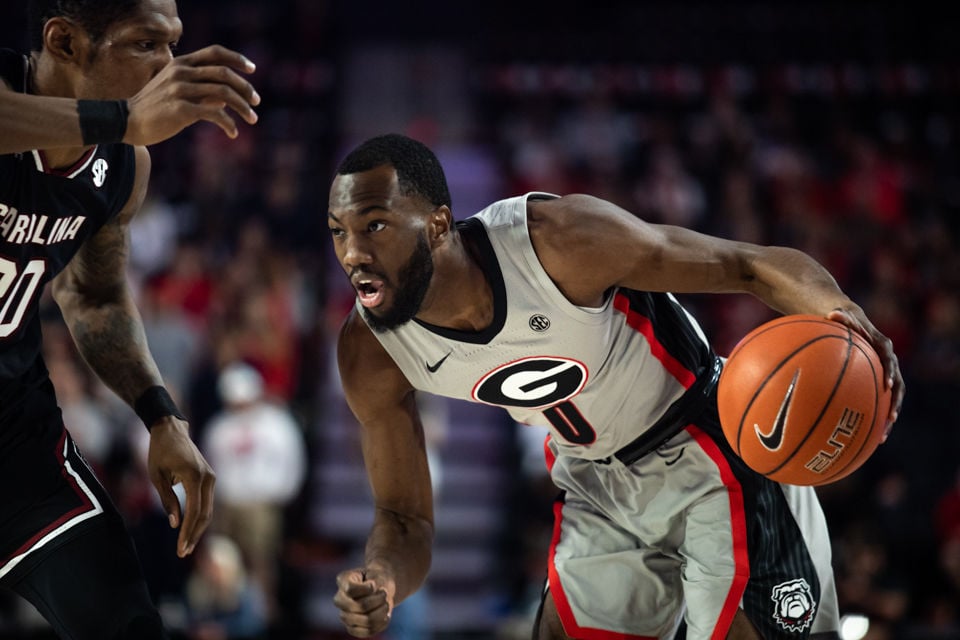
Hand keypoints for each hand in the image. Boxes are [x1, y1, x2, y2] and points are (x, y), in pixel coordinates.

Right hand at [125, 44, 259, 144]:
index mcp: (182, 63)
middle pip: (224, 74)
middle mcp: (182, 72)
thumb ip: (201, 90)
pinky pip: (214, 113)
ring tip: (252, 119)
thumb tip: (226, 96)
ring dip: (243, 107)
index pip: (215, 52)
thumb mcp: (177, 91)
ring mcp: (180, 89)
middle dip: (245, 88)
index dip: (237, 59)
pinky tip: (233, 132)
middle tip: (257, 102)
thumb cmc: (156, 107)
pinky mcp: (180, 109)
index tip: (253, 69)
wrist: (128, 121)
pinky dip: (229, 123)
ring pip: (223, 93)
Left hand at [147, 417, 215, 557]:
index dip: (188, 532)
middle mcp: (207, 478)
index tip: (180, 548)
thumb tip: (175, 524)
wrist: (172, 430)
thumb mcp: (156, 477)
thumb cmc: (159, 452)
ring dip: (198, 529)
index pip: (194, 511)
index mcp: (194, 476)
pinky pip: (207, 502)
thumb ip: (167, 500)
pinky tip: (190, 530)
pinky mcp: (210, 478)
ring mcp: (211, 478)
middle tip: (182, 553)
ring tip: (186, 546)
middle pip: (205, 514)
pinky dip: (200, 518)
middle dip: (194, 535)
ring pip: (208, 510)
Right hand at [333, 568, 395, 636]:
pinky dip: (381, 623)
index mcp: (342, 581)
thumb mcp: (378, 573)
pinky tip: (385, 615)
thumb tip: (372, 591)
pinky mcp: (353, 628)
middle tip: (385, 594)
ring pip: (366, 620)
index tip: (374, 584)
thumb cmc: (378, 578)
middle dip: (378, 600)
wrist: (381, 588)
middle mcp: (340, 599)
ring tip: (386, 604)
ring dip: (382, 612)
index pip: (350, 589)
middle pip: (360, 606)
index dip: (368, 588)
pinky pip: (368, 631)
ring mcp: (344, 615)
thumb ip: (374, 580)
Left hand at [827, 308, 905, 439]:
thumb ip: (840, 317)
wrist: (852, 324)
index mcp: (883, 348)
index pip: (890, 362)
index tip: (888, 386)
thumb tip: (831, 313)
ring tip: (882, 435)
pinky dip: (875, 417)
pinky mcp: (876, 383)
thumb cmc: (845, 321)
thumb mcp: (843, 316)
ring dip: (888, 416)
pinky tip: (866, 436)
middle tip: (891, 418)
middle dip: (895, 403)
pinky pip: (879, 402)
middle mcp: (888, 363)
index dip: (891, 374)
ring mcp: (884, 374)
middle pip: (898, 386)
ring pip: (891, 399)